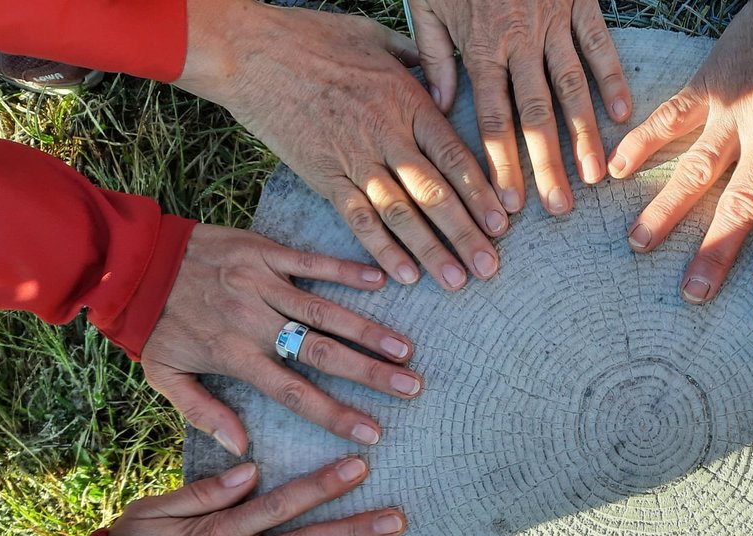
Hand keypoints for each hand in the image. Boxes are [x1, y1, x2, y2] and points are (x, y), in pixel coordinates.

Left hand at [142, 224, 419, 454]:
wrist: (128, 261)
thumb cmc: (150, 324)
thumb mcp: (164, 376)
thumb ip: (203, 413)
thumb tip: (241, 449)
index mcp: (235, 356)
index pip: (295, 392)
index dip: (335, 414)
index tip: (371, 433)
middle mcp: (255, 321)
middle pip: (321, 353)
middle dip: (369, 373)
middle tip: (410, 387)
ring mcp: (262, 283)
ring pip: (323, 310)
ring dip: (367, 329)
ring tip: (405, 348)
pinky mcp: (262, 250)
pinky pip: (310, 261)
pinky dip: (345, 269)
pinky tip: (380, 281)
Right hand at [177, 0, 507, 289]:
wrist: (250, 52)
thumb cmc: (312, 37)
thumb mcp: (376, 37)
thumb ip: (417, 63)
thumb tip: (445, 82)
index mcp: (407, 101)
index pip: (455, 155)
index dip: (482, 192)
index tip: (503, 223)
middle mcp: (386, 134)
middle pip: (435, 192)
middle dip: (465, 233)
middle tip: (490, 267)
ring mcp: (355, 159)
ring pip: (402, 213)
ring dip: (431, 250)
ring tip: (456, 281)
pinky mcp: (324, 177)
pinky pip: (359, 220)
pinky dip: (382, 250)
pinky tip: (404, 275)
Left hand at [408, 0, 630, 214]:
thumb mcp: (427, 2)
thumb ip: (432, 55)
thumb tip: (436, 107)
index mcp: (480, 46)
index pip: (491, 118)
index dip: (502, 162)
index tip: (510, 202)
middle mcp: (519, 41)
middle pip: (535, 114)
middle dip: (548, 165)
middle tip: (560, 208)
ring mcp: (552, 22)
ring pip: (571, 87)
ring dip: (585, 134)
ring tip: (597, 175)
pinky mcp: (579, 2)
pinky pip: (599, 44)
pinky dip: (613, 78)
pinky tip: (622, 115)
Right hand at [609, 0, 752, 310]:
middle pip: (738, 207)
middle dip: (714, 254)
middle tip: (691, 295)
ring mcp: (733, 110)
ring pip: (695, 170)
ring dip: (665, 210)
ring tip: (638, 244)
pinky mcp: (710, 84)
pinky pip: (670, 117)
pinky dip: (641, 141)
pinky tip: (614, 168)